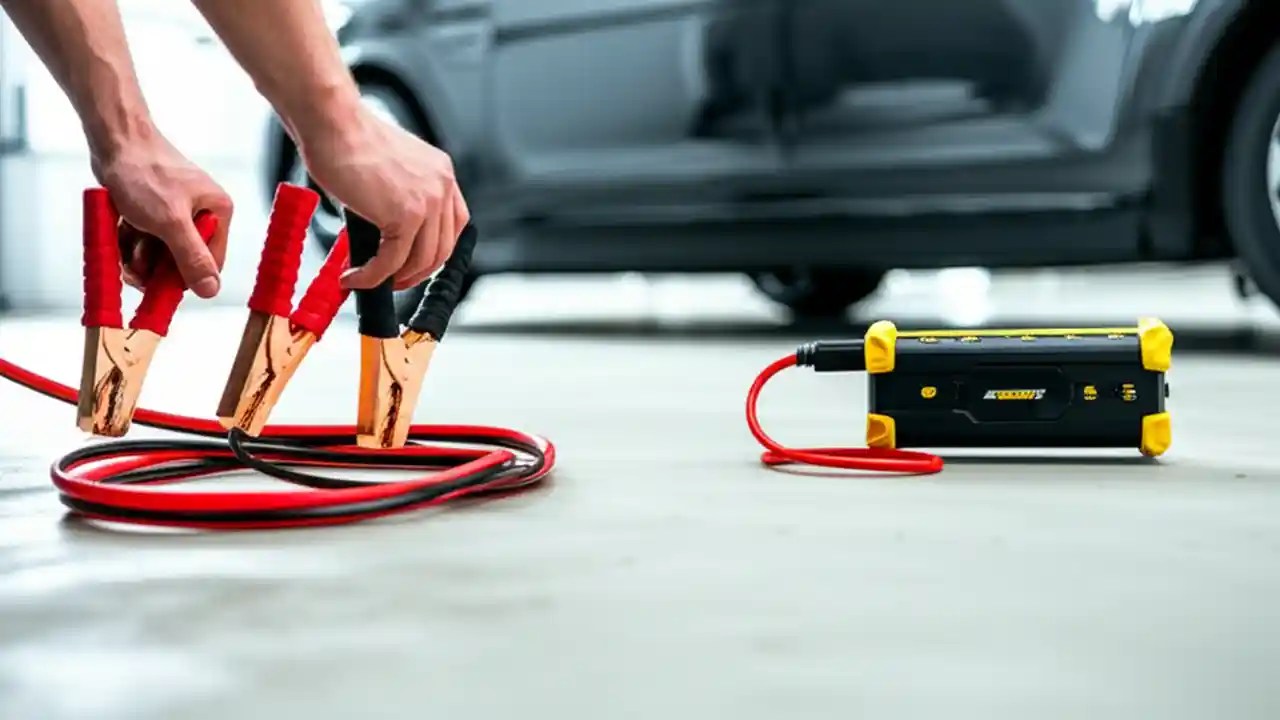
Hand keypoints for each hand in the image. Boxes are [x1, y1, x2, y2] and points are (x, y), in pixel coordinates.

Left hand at [91, 130, 233, 297]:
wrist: (113, 139)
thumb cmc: (145, 173)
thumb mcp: (171, 222)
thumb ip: (192, 258)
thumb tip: (211, 291)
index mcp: (217, 212)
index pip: (211, 262)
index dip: (185, 278)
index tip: (159, 287)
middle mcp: (201, 213)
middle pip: (182, 260)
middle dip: (156, 267)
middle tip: (134, 268)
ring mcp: (175, 212)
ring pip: (159, 252)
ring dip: (138, 257)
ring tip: (124, 248)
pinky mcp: (152, 210)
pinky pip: (144, 239)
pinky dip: (129, 243)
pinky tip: (119, 235)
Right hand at [295, 107, 468, 290]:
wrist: (333, 123)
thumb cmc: (348, 139)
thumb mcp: (390, 169)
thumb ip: (400, 197)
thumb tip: (388, 236)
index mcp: (441, 173)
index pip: (454, 225)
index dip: (435, 251)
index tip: (415, 263)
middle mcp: (441, 186)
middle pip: (442, 248)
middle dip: (416, 272)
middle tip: (392, 280)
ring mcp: (427, 201)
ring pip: (420, 260)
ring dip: (395, 279)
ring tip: (369, 279)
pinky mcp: (404, 215)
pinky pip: (392, 261)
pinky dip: (372, 276)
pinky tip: (354, 276)